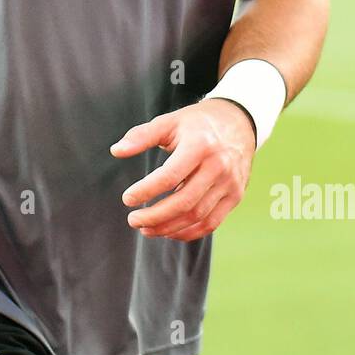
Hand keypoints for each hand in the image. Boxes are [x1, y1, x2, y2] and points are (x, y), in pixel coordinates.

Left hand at [109, 99, 255, 241]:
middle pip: (184, 202)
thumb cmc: (197, 124)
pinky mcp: (236, 196)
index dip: (146, 191)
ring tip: (145, 229)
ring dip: (168, 228)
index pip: (170, 176)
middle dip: (155, 216)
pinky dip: (188, 233)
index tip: (127, 199)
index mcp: (200, 145)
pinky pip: (211, 223)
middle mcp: (219, 166)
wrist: (239, 123)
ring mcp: (230, 184)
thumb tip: (116, 151)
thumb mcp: (170, 121)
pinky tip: (168, 231)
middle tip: (133, 220)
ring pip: (197, 217)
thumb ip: (141, 135)